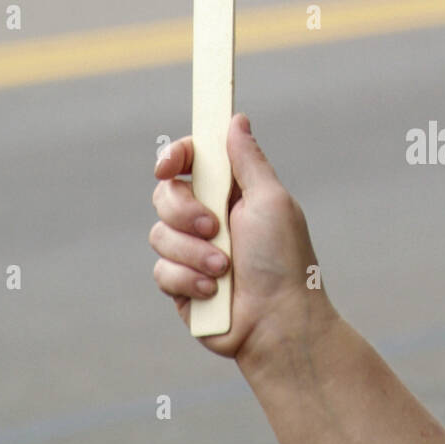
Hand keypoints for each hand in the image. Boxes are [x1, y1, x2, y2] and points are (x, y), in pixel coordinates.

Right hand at [149, 113, 337, 362]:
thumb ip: (247, 160)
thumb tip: (236, 119)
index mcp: (230, 192)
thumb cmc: (285, 262)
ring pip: (159, 233)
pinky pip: (160, 270)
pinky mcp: (180, 285)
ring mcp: (192, 252)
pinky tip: (213, 293)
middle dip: (185, 211)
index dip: (174, 156)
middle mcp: (208, 218)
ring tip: (224, 270)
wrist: (279, 325)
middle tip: (215, 227)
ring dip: (193, 252)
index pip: (189, 160)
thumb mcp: (270, 201)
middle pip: (165, 193)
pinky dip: (187, 280)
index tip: (169, 165)